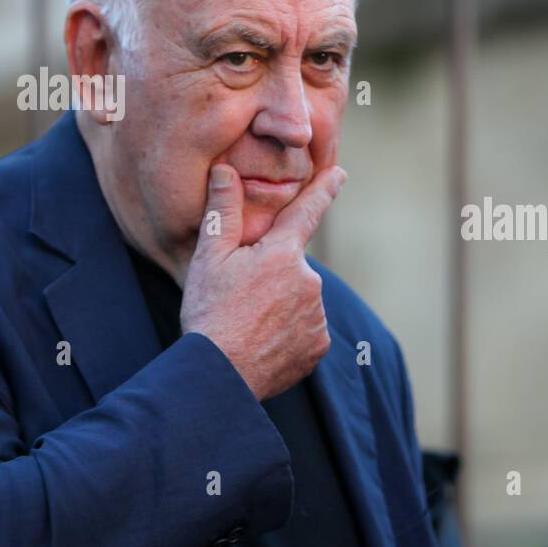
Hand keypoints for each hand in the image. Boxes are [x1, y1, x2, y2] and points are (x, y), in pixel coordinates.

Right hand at [180, 163, 344, 400]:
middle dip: (271, 276)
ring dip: (280, 305)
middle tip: (239, 298)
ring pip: (299, 299)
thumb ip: (222, 211)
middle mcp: (309, 282)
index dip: (324, 190)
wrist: (219, 376)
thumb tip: (226, 170)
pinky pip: (306, 329)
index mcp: (283, 254)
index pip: (307, 212)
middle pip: (291, 267)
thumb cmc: (209, 313)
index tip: (339, 173)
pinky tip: (263, 341)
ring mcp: (317, 315)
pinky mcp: (319, 346)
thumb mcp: (208, 258)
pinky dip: (288, 332)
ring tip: (248, 323)